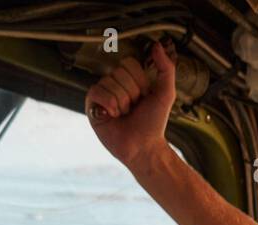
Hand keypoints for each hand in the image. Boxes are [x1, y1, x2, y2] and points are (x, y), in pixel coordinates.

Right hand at [84, 40, 176, 171]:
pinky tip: (113, 116)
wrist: (143, 146)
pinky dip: (109, 105)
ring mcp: (102, 93)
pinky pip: (97, 91)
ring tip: (124, 114)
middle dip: (131, 93)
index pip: (129, 63)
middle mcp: (115, 83)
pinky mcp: (91, 105)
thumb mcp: (166, 93)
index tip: (145, 97)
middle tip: (133, 108)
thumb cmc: (153, 123)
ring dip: (121, 102)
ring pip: (109, 83)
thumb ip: (166, 68)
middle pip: (119, 72)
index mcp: (130, 79)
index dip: (140, 81)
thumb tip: (157, 45)